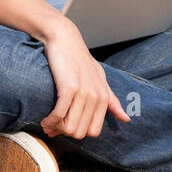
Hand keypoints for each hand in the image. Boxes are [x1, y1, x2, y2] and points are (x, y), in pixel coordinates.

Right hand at [39, 24, 131, 139]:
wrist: (65, 39)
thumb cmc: (80, 59)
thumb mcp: (100, 78)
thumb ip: (112, 100)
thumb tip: (126, 119)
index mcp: (104, 97)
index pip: (92, 131)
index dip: (77, 132)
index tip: (65, 128)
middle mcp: (96, 97)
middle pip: (79, 132)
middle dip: (64, 133)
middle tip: (53, 127)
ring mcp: (83, 93)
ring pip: (69, 127)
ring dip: (55, 129)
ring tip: (48, 123)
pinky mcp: (69, 88)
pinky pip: (59, 115)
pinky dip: (50, 121)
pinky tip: (45, 120)